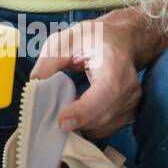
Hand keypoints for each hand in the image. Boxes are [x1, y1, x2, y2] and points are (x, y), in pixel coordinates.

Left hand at [28, 15, 141, 140]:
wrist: (121, 40)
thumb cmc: (92, 38)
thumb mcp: (64, 41)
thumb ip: (47, 64)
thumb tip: (35, 90)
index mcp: (114, 61)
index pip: (106, 91)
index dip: (84, 110)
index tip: (61, 121)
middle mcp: (128, 85)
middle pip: (102, 115)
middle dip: (74, 121)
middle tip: (50, 116)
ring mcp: (132, 101)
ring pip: (102, 127)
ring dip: (79, 125)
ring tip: (63, 108)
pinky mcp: (129, 113)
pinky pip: (105, 129)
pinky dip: (87, 126)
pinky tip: (75, 112)